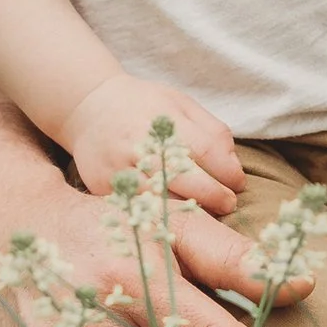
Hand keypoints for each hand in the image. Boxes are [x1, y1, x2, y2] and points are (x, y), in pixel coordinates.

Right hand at [62, 70, 243, 208]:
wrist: (89, 107)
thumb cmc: (144, 106)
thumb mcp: (181, 104)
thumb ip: (212, 132)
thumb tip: (233, 168)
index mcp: (163, 117)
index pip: (204, 150)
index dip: (227, 172)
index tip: (237, 184)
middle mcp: (139, 143)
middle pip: (183, 179)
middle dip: (212, 196)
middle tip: (228, 204)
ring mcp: (119, 168)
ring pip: (160, 200)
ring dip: (188, 212)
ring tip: (205, 216)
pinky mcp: (103, 188)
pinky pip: (137, 209)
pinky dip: (159, 218)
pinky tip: (174, 221)